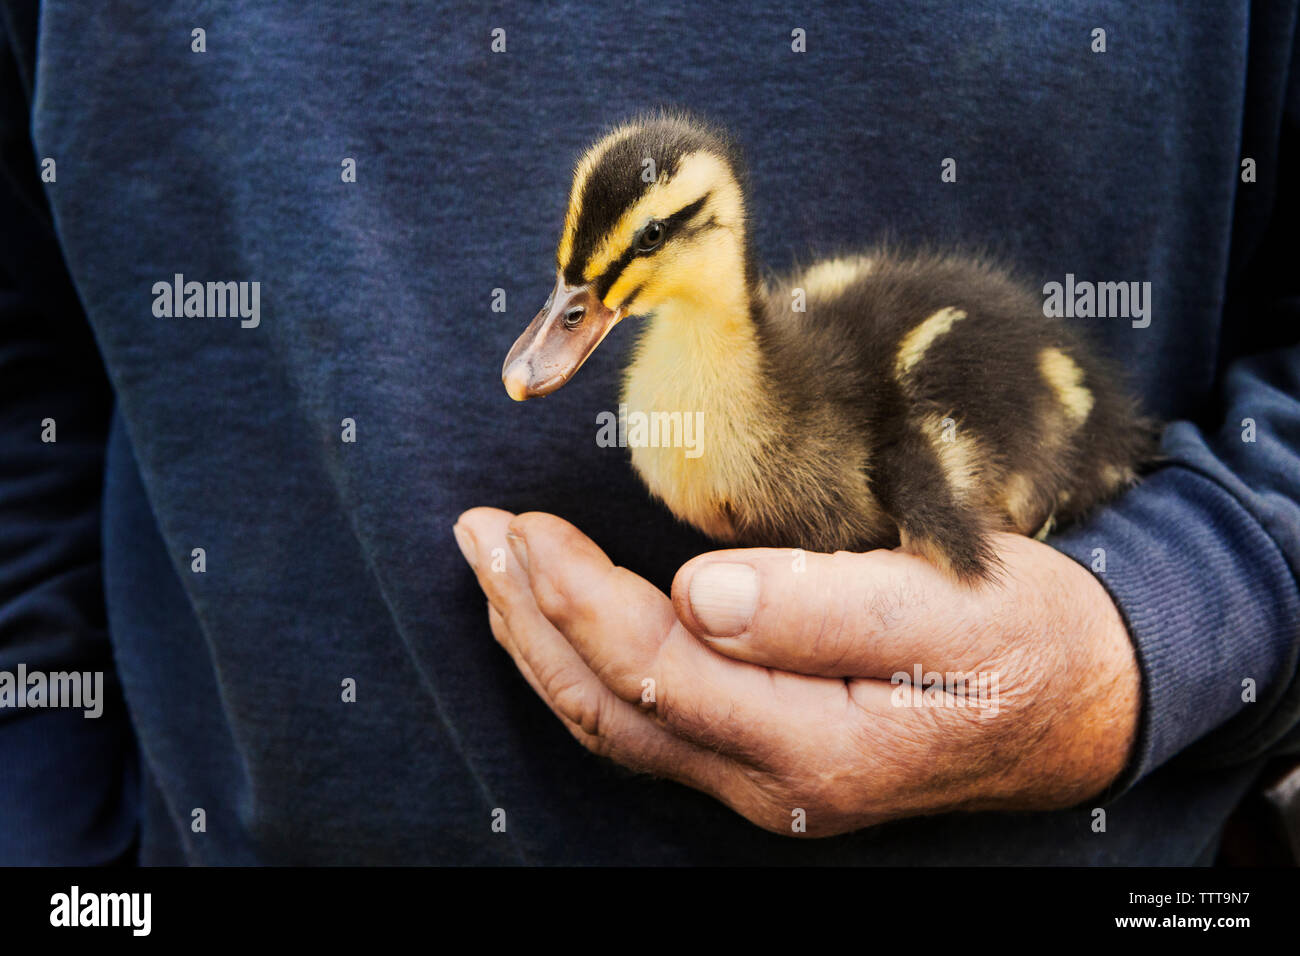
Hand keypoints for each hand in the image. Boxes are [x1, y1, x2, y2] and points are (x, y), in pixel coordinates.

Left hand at [453, 507, 1140, 836]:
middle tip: (478, 538)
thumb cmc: (1023, 638)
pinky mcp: (764, 756)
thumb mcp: (947, 608)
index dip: (576, 598)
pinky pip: (646, 722)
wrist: (1078, 701)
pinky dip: (584, 666)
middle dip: (531, 619)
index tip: (524, 528)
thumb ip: (821, 607)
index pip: (654, 668)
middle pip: (611, 706)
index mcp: (815, 742)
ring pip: (617, 722)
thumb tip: (696, 592)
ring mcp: (763, 778)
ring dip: (544, 644)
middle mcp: (772, 780)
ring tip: (495, 571)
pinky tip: (560, 624)